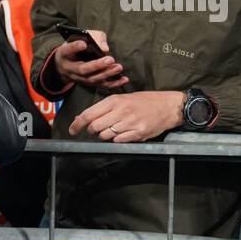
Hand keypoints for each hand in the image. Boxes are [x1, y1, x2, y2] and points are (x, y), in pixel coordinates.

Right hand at [52, 30, 128, 89]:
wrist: (66, 63)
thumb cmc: (78, 45)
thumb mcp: (82, 36)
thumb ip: (94, 37)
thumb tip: (105, 49)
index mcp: (65, 54)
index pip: (68, 50)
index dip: (75, 47)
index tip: (84, 44)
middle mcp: (70, 68)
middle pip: (82, 69)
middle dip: (97, 65)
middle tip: (110, 59)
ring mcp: (79, 78)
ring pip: (92, 79)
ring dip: (106, 74)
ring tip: (118, 67)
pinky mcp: (88, 83)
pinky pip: (100, 85)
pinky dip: (113, 83)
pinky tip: (124, 79)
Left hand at [68, 91, 184, 142]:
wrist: (169, 106)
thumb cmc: (145, 101)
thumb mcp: (123, 98)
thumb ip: (105, 108)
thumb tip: (84, 118)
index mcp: (115, 101)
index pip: (89, 114)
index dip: (77, 124)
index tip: (72, 130)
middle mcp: (121, 111)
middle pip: (95, 127)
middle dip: (92, 130)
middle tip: (97, 129)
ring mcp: (130, 123)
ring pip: (105, 136)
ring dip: (104, 136)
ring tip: (113, 129)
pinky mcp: (138, 133)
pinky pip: (118, 141)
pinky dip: (117, 139)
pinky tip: (123, 133)